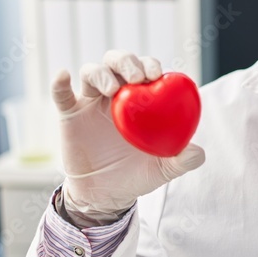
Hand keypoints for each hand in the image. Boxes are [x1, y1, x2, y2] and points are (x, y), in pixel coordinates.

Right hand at [51, 50, 205, 216]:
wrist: (106, 195)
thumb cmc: (137, 174)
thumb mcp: (163, 169)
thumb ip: (181, 160)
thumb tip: (198, 153)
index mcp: (139, 99)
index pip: (145, 69)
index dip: (150, 64)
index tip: (157, 74)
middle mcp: (115, 94)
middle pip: (117, 61)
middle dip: (128, 61)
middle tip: (137, 77)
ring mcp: (91, 102)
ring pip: (92, 71)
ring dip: (102, 73)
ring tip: (113, 90)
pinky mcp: (70, 114)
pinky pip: (61, 94)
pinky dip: (59, 83)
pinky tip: (63, 76)